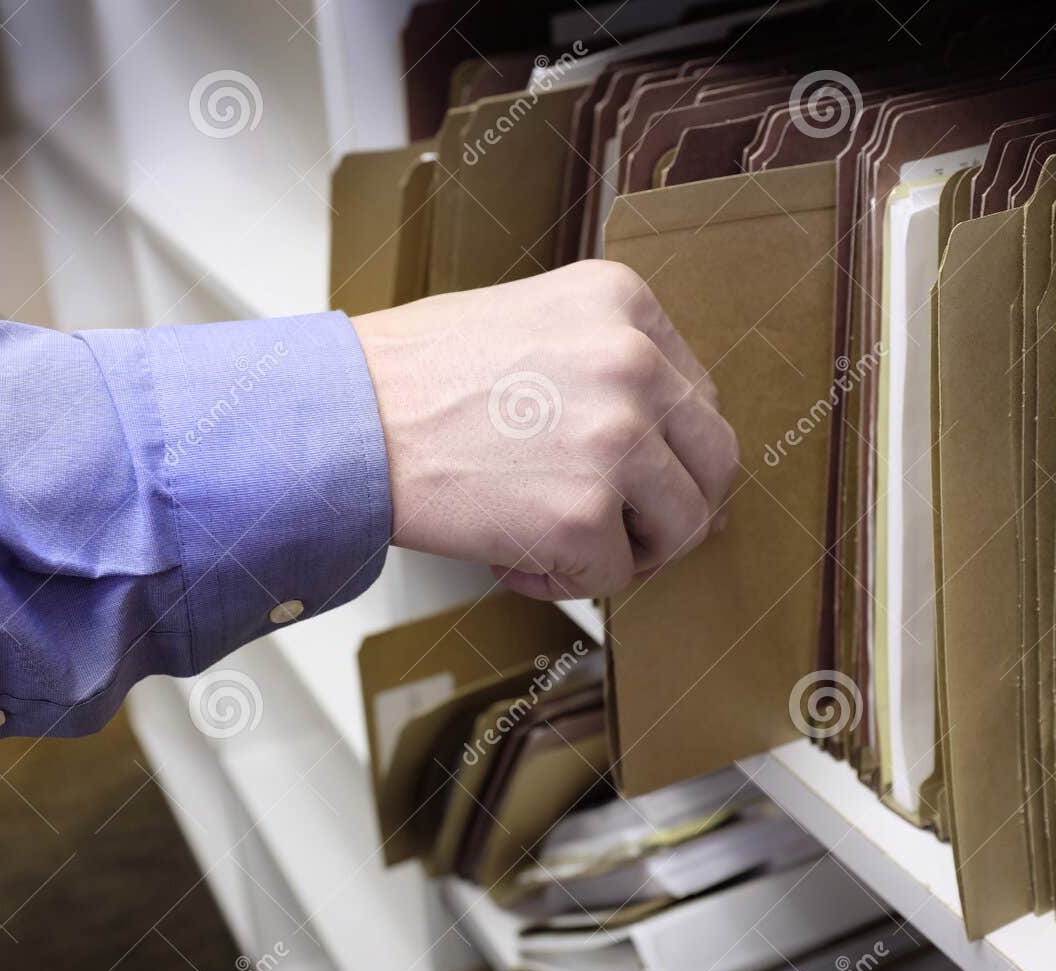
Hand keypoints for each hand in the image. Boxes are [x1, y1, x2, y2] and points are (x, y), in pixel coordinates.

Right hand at [351, 260, 737, 599]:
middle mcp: (635, 363)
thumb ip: (603, 361)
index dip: (668, 449)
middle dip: (673, 507)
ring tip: (555, 540)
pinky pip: (614, 574)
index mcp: (624, 304)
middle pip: (714, 461)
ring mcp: (616, 440)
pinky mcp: (585, 515)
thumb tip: (664, 438)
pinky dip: (565, 580)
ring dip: (627, 549)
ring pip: (681, 527)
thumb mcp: (529, 320)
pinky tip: (508, 553)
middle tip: (627, 528)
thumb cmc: (410, 379)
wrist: (341, 420)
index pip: (698, 395)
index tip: (635, 475)